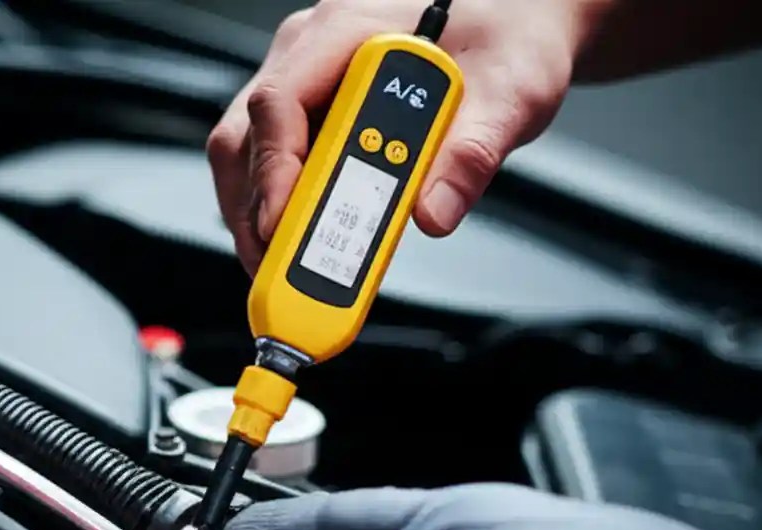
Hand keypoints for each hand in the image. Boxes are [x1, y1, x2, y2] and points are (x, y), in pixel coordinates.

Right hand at [207, 0, 596, 275]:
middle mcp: (314, 53)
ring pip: (248, 155)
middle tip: (282, 273)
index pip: (282, 101)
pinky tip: (303, 246)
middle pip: (247, 136)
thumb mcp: (512, 89)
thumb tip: (433, 212)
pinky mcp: (313, 113)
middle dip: (257, 213)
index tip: (287, 227)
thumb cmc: (504, 35)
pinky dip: (279, 211)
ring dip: (259, 219)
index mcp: (350, 30)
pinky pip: (272, 163)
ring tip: (289, 273)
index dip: (276, 173)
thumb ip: (474, 151)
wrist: (514, 19)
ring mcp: (307, 83)